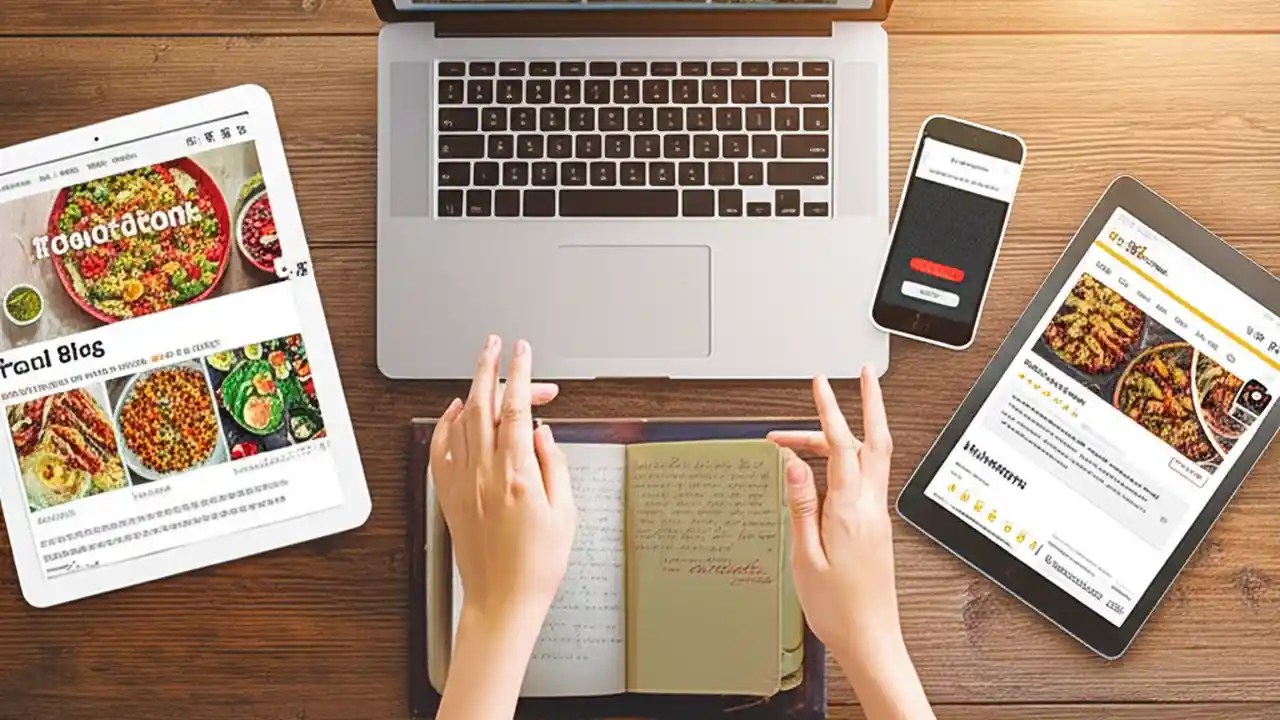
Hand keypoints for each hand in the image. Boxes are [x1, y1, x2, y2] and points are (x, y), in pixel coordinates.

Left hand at [431, 336, 577, 719]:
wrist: (502, 600)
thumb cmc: (537, 564)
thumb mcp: (565, 512)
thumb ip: (554, 464)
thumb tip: (542, 432)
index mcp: (516, 473)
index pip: (517, 408)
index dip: (521, 373)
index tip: (524, 352)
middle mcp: (484, 473)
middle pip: (483, 404)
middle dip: (490, 367)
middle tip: (496, 344)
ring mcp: (462, 483)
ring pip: (461, 421)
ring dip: (472, 390)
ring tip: (484, 371)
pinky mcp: (449, 496)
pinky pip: (440, 449)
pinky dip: (446, 423)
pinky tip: (454, 413)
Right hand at [770, 366, 933, 719]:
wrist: (871, 640)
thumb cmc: (838, 608)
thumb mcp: (806, 556)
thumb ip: (800, 505)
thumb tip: (794, 463)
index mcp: (851, 511)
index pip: (842, 445)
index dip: (830, 409)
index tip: (820, 383)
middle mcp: (870, 507)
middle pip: (874, 441)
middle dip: (870, 403)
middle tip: (864, 376)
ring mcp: (877, 516)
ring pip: (868, 459)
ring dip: (846, 435)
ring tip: (805, 431)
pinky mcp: (875, 526)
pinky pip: (864, 479)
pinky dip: (846, 460)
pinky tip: (824, 465)